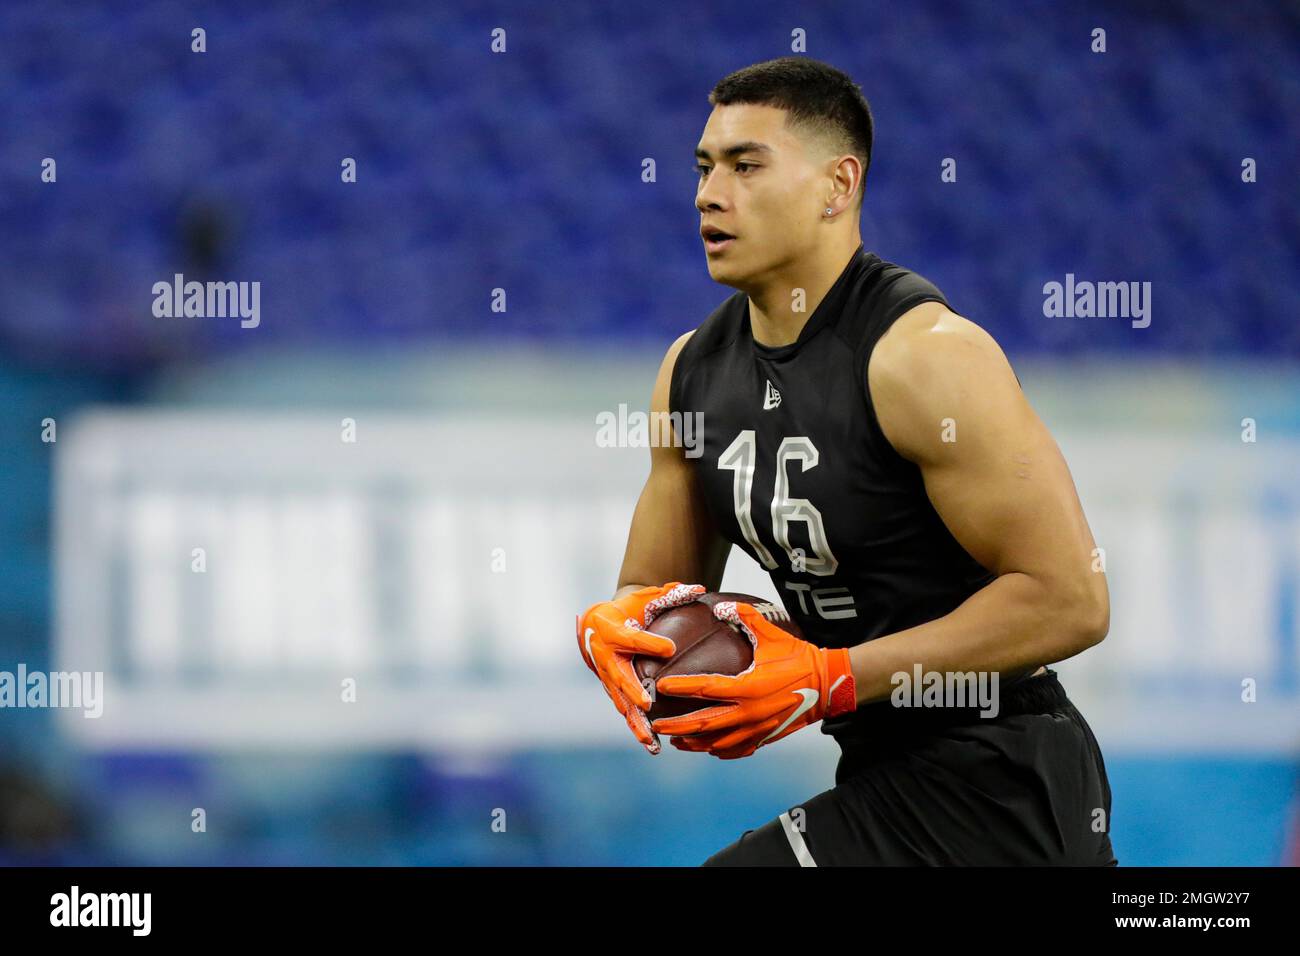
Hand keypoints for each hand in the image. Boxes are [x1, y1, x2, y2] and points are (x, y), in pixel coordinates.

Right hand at [577, 582, 706, 754]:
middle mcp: (604, 657)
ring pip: (620, 702)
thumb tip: (699, 589)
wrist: (593, 625)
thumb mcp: (641, 598)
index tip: (670, 648)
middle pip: (619, 677)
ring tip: (650, 738)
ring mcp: (606, 678)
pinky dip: (636, 728)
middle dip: (633, 690)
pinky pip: (624, 711)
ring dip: (634, 721)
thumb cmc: (624, 609)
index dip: (650, 644)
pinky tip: (651, 744)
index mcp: (610, 630)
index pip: (631, 638)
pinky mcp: (612, 691)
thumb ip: (668, 594)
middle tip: (647, 703)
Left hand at [651, 600, 856, 758]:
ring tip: (675, 740)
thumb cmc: (798, 657)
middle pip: (704, 724)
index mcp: (748, 687)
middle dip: (677, 726)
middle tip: (656, 723)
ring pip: (717, 743)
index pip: (706, 688)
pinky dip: (719, 750)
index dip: (682, 687)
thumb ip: (745, 616)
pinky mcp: (765, 738)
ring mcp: (757, 729)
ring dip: (693, 743)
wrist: (828, 684)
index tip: (662, 685)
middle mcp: (750, 712)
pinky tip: (707, 748)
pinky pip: (737, 749)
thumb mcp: (772, 634)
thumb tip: (720, 605)